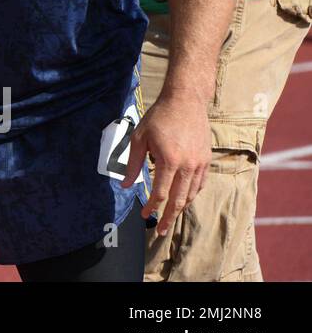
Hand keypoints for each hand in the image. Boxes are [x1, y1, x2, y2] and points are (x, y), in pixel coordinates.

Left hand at [124, 92, 210, 236]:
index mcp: (169, 160)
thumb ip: (133, 164)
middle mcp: (188, 165)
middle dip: (169, 217)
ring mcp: (200, 163)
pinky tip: (183, 199)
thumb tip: (125, 185)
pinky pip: (200, 184)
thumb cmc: (159, 118)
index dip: (151, 207)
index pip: (160, 193)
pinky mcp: (206, 159)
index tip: (144, 216)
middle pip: (178, 200)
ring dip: (180, 208)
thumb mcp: (139, 138)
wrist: (185, 101)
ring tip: (171, 217)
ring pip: (191, 194)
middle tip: (161, 231)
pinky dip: (191, 194)